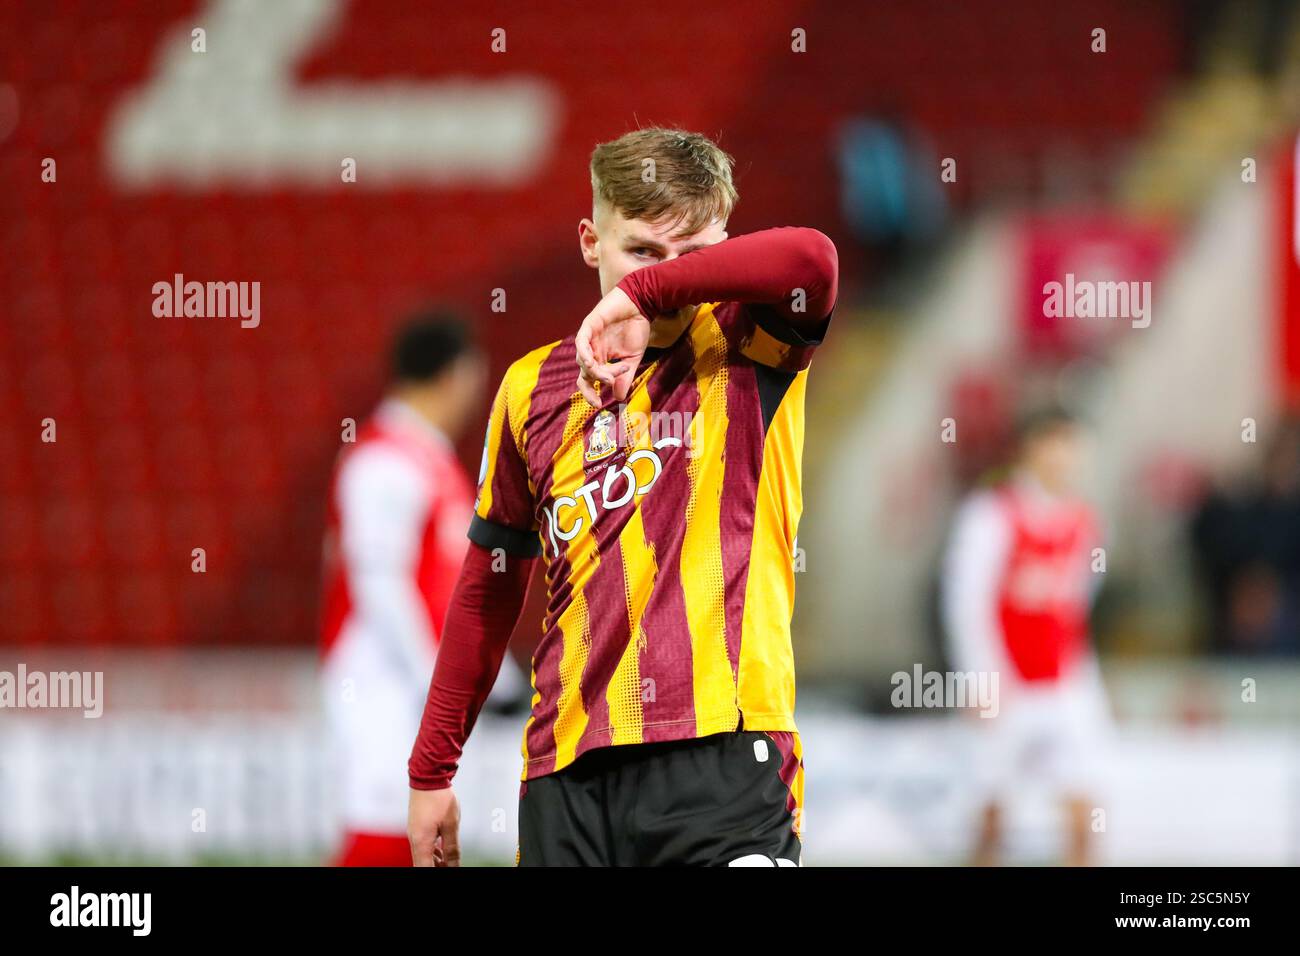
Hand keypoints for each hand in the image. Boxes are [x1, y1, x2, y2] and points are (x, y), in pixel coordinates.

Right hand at [409, 786, 460, 866]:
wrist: (427, 777)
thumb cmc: (439, 799)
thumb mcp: (451, 825)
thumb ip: (452, 848)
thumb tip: (454, 865)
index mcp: (421, 842)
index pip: (425, 868)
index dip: (436, 872)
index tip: (448, 870)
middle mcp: (414, 839)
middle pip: (422, 863)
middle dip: (435, 868)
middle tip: (450, 867)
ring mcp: (414, 832)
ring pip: (422, 855)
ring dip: (434, 861)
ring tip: (448, 863)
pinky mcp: (416, 826)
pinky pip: (422, 845)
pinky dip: (432, 851)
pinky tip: (442, 851)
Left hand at [575, 287, 650, 405]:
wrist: (642, 304)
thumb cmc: (636, 328)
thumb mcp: (632, 359)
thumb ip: (624, 378)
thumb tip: (619, 398)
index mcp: (600, 358)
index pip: (588, 380)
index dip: (589, 393)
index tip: (598, 404)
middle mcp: (592, 350)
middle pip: (584, 373)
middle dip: (592, 386)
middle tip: (602, 393)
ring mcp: (589, 338)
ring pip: (583, 361)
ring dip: (596, 371)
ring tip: (609, 375)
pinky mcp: (589, 325)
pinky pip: (580, 342)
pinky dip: (583, 352)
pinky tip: (590, 361)